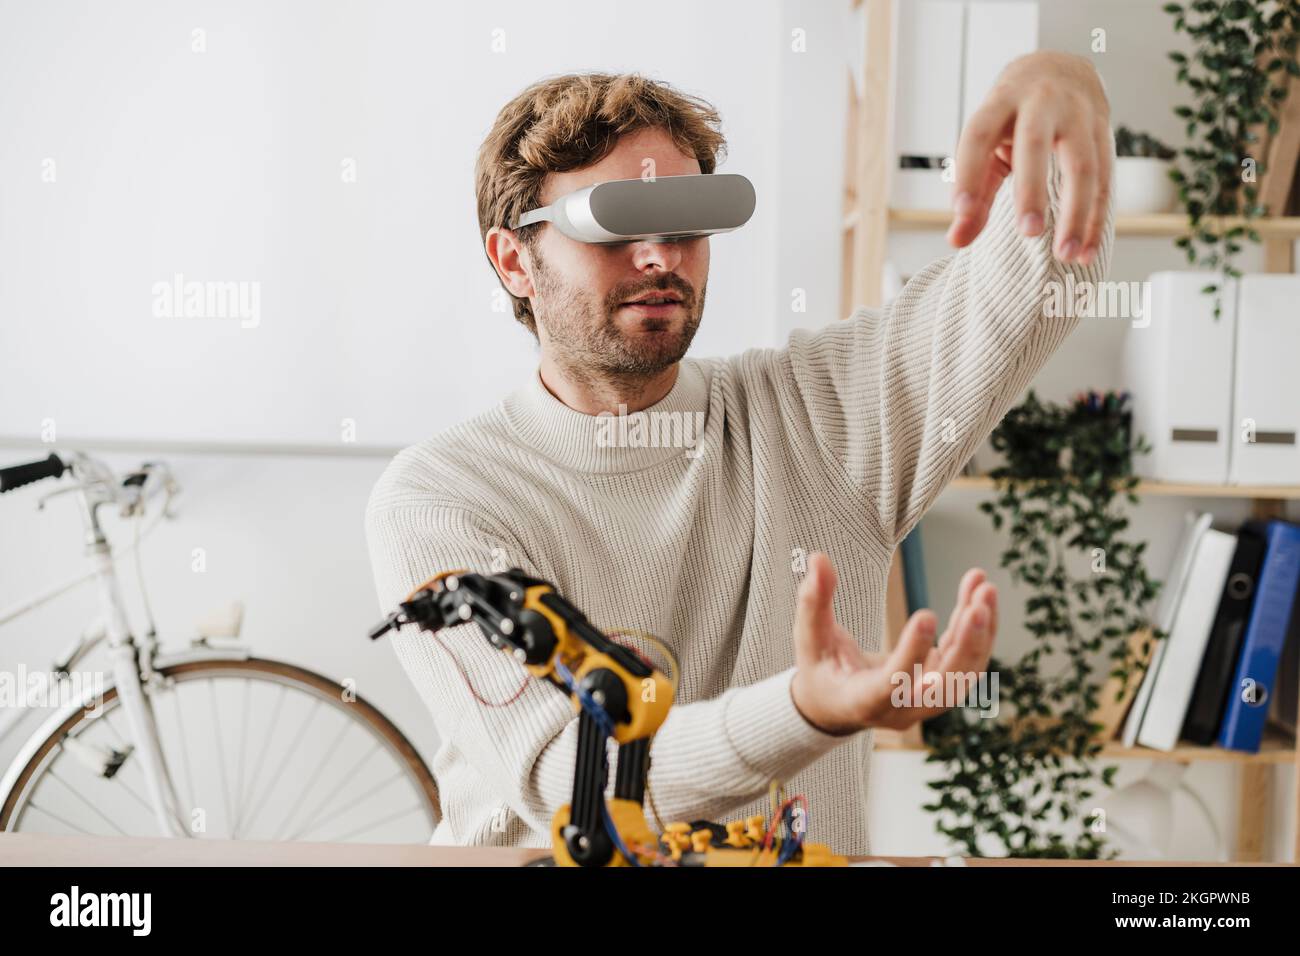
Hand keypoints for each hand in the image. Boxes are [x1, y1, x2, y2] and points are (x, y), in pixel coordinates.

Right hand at [790, 553, 996, 735]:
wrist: (836, 705)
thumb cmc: (820, 670)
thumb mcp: (809, 637)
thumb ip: (813, 600)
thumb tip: (818, 558)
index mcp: (864, 701)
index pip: (893, 683)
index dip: (912, 653)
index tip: (927, 614)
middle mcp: (902, 709)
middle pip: (944, 687)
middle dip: (966, 645)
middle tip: (979, 604)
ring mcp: (926, 703)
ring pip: (964, 674)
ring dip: (980, 633)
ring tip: (984, 587)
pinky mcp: (941, 686)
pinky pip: (968, 661)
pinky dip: (976, 629)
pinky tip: (978, 592)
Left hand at [946, 51, 1111, 265]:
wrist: (1060, 66)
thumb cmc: (1013, 116)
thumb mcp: (987, 143)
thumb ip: (974, 193)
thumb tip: (956, 240)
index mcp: (1000, 102)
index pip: (979, 134)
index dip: (968, 171)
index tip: (961, 210)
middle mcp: (1040, 102)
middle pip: (1034, 143)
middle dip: (1031, 190)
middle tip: (1028, 234)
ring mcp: (1077, 114)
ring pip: (1082, 165)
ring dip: (1076, 214)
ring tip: (1065, 254)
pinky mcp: (1103, 131)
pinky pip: (1104, 179)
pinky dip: (1096, 218)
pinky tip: (1086, 250)